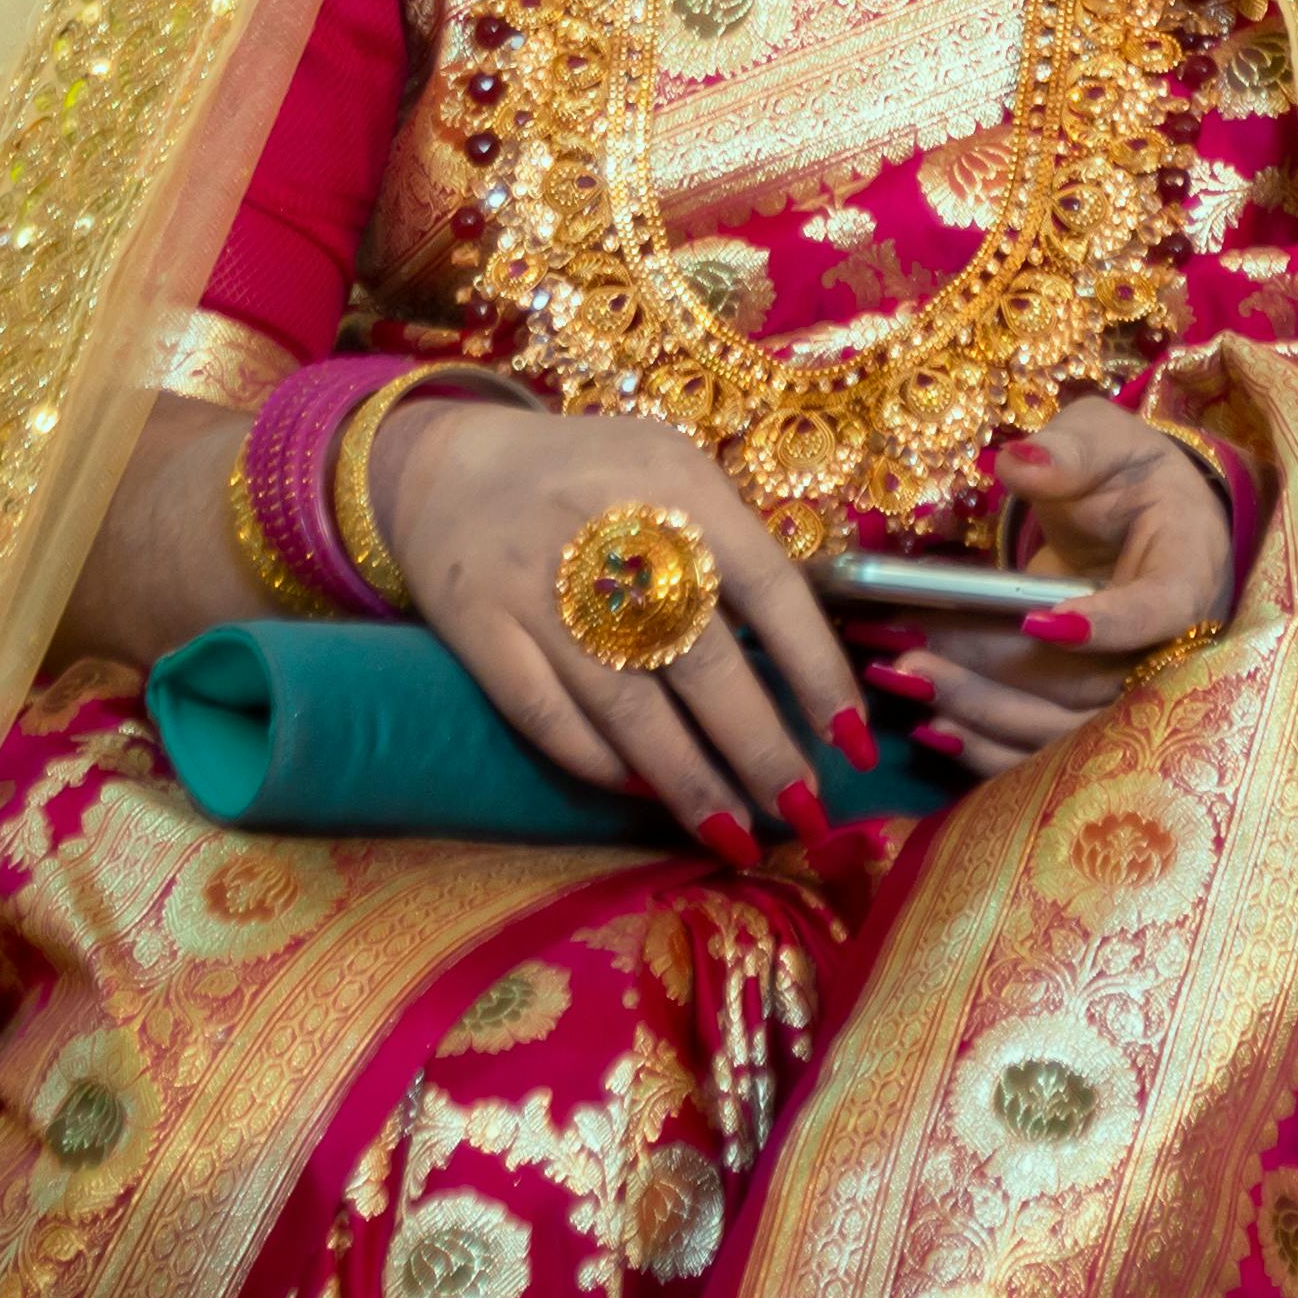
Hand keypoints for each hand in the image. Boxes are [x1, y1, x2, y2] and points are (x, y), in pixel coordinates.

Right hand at [376, 393, 869, 864]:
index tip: (851, 741)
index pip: (771, 589)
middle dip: (761, 751)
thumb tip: (804, 654)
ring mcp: (538, 587)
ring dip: (689, 781)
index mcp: (678, 485)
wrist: (446, 464)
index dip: (817, 671)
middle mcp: (611, 534)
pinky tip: (644, 794)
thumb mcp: (672, 469)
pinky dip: (602, 764)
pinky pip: (549, 717)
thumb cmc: (590, 476)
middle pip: (703, 663)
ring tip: (736, 832)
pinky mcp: (478, 627)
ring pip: (628, 708)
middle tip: (803, 811)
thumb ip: (732, 542)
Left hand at [879, 384, 1240, 772]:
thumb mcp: (1106, 439)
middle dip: (1000, 672)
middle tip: (913, 653)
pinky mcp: (1089, 709)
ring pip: (1064, 727)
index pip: (1160, 610)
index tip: (1038, 622)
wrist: (1142, 516)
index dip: (1107, 626)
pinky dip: (987, 746)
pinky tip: (930, 727)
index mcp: (1187, 567)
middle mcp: (1169, 645)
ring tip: (903, 678)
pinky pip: (1046, 749)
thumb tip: (1019, 463)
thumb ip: (1071, 449)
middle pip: (1093, 683)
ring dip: (979, 711)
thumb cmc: (1127, 474)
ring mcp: (1129, 688)